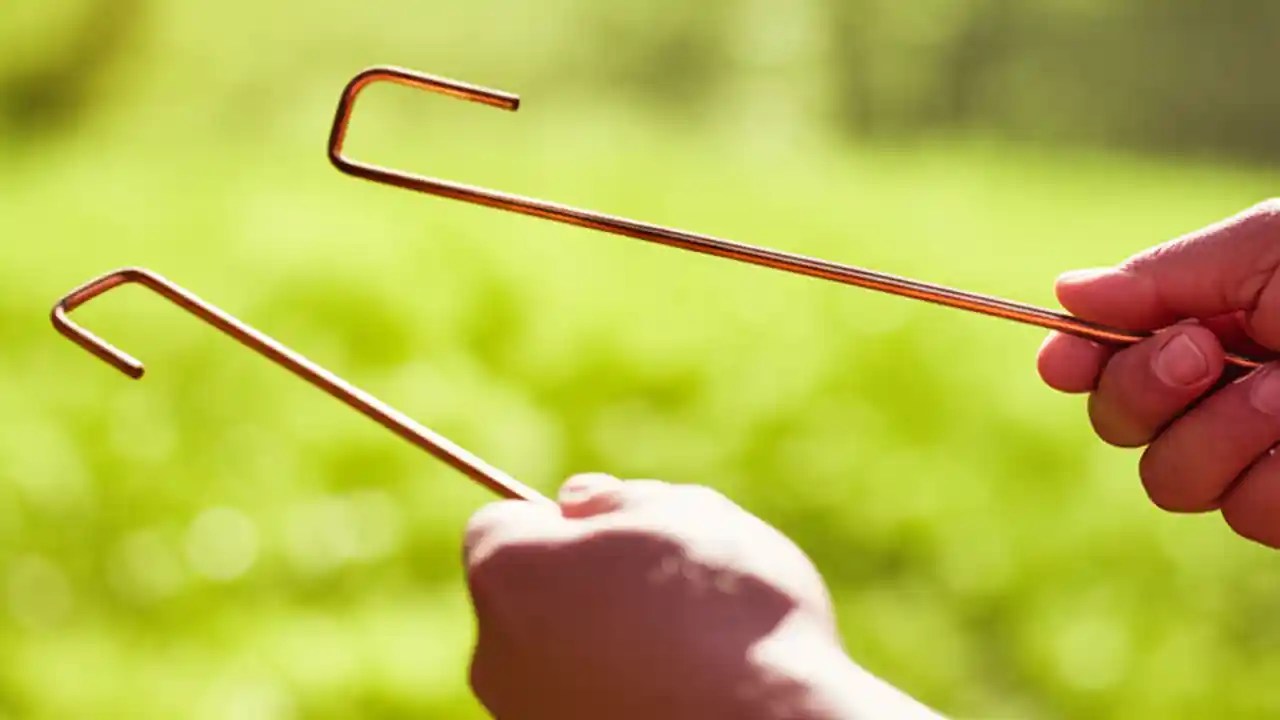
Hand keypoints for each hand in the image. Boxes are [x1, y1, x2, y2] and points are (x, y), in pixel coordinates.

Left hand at [462, 475, 938, 718]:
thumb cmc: (729, 613)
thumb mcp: (692, 514)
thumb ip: (622, 497)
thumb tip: (576, 499)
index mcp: (510, 572)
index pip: (501, 527)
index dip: (558, 524)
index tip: (615, 535)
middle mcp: (495, 655)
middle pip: (526, 598)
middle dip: (580, 587)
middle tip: (665, 593)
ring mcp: (522, 717)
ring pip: (557, 660)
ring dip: (604, 647)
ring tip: (686, 651)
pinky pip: (583, 707)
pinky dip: (619, 697)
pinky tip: (681, 698)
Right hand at [1038, 199, 1279, 546]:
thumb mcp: (1263, 249)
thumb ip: (1163, 276)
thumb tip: (1064, 291)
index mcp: (1209, 327)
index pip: (1107, 359)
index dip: (1073, 361)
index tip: (1064, 359)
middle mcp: (1221, 396)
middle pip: (1116, 425)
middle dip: (1145, 392)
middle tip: (1206, 354)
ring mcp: (1258, 459)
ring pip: (1170, 481)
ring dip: (1224, 433)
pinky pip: (1246, 515)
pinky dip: (1279, 477)